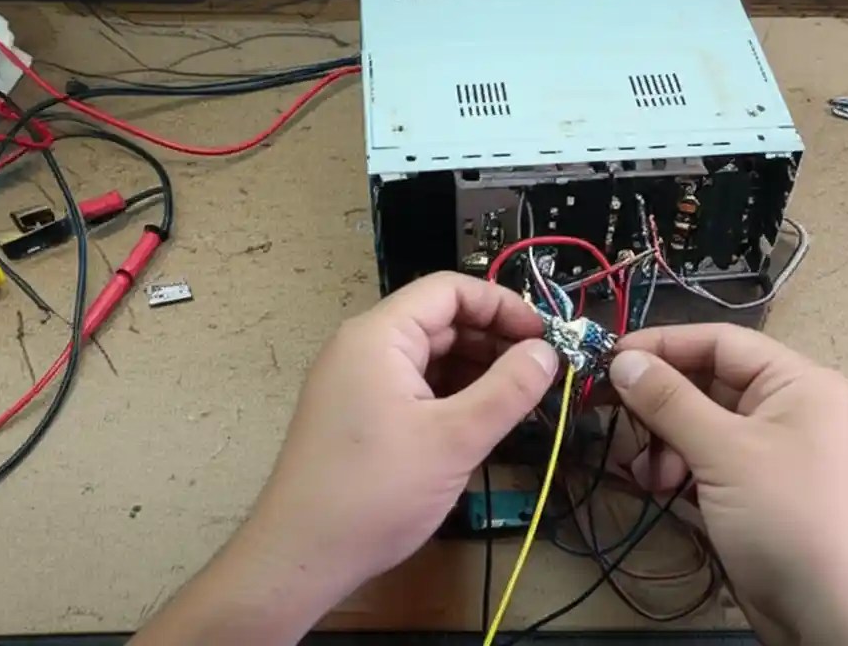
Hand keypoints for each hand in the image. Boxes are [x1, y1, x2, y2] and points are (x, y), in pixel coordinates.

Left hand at [131, 273, 557, 645]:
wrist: (300, 556)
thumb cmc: (375, 492)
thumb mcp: (454, 439)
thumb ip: (508, 390)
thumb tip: (548, 353)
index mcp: (379, 336)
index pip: (450, 290)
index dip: (503, 306)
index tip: (545, 338)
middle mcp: (364, 348)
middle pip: (441, 321)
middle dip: (495, 340)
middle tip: (543, 373)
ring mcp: (358, 383)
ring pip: (431, 357)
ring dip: (479, 371)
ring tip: (521, 401)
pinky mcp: (359, 415)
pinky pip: (415, 387)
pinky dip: (453, 396)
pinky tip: (483, 422)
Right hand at [607, 324, 847, 645]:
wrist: (831, 617)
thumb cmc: (787, 519)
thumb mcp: (724, 452)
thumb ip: (669, 401)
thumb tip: (622, 358)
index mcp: (798, 381)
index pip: (721, 342)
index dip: (663, 345)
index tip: (608, 357)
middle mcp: (789, 407)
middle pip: (708, 383)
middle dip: (660, 405)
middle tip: (613, 419)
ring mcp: (774, 451)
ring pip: (702, 425)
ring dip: (664, 442)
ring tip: (647, 473)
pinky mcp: (758, 489)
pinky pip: (709, 460)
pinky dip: (679, 468)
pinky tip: (658, 487)